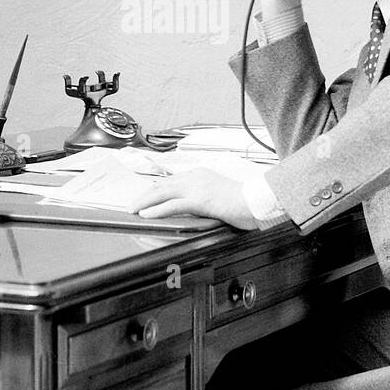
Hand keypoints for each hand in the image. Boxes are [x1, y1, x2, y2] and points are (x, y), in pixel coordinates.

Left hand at [131, 169, 257, 229]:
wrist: (257, 200)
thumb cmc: (243, 201)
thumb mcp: (217, 196)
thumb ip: (201, 199)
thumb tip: (187, 209)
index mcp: (200, 174)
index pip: (171, 181)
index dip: (155, 190)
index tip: (145, 198)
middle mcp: (196, 177)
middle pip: (162, 185)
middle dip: (145, 195)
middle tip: (132, 205)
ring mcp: (197, 187)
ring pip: (163, 193)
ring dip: (145, 202)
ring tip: (133, 209)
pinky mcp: (201, 199)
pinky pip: (173, 205)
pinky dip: (157, 210)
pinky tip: (147, 215)